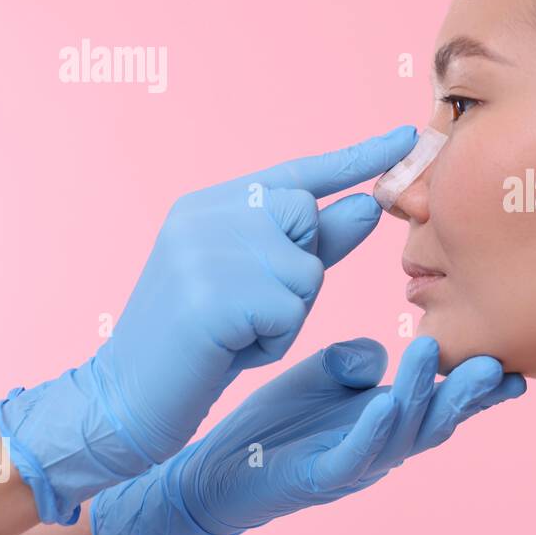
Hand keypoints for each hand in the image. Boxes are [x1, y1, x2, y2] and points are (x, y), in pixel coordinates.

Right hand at [0, 126, 417, 524]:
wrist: (127, 399)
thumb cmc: (204, 343)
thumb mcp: (264, 285)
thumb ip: (315, 245)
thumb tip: (368, 205)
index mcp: (212, 203)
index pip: (299, 173)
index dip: (357, 158)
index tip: (408, 135)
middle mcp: (205, 213)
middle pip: (309, 219)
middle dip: (301, 272)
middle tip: (249, 309)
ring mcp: (203, 249)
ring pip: (306, 271)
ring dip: (288, 314)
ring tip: (236, 331)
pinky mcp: (210, 294)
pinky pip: (289, 312)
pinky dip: (273, 341)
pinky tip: (229, 349)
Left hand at [90, 336, 524, 534]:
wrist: (220, 472)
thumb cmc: (281, 424)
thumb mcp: (324, 376)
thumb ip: (357, 359)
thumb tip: (379, 351)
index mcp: (393, 416)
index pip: (445, 397)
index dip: (482, 384)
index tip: (516, 358)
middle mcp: (386, 443)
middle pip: (440, 419)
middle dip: (470, 393)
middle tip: (496, 361)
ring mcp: (358, 463)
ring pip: (404, 432)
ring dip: (420, 394)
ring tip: (429, 353)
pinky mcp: (322, 478)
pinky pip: (354, 456)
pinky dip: (372, 431)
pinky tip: (382, 405)